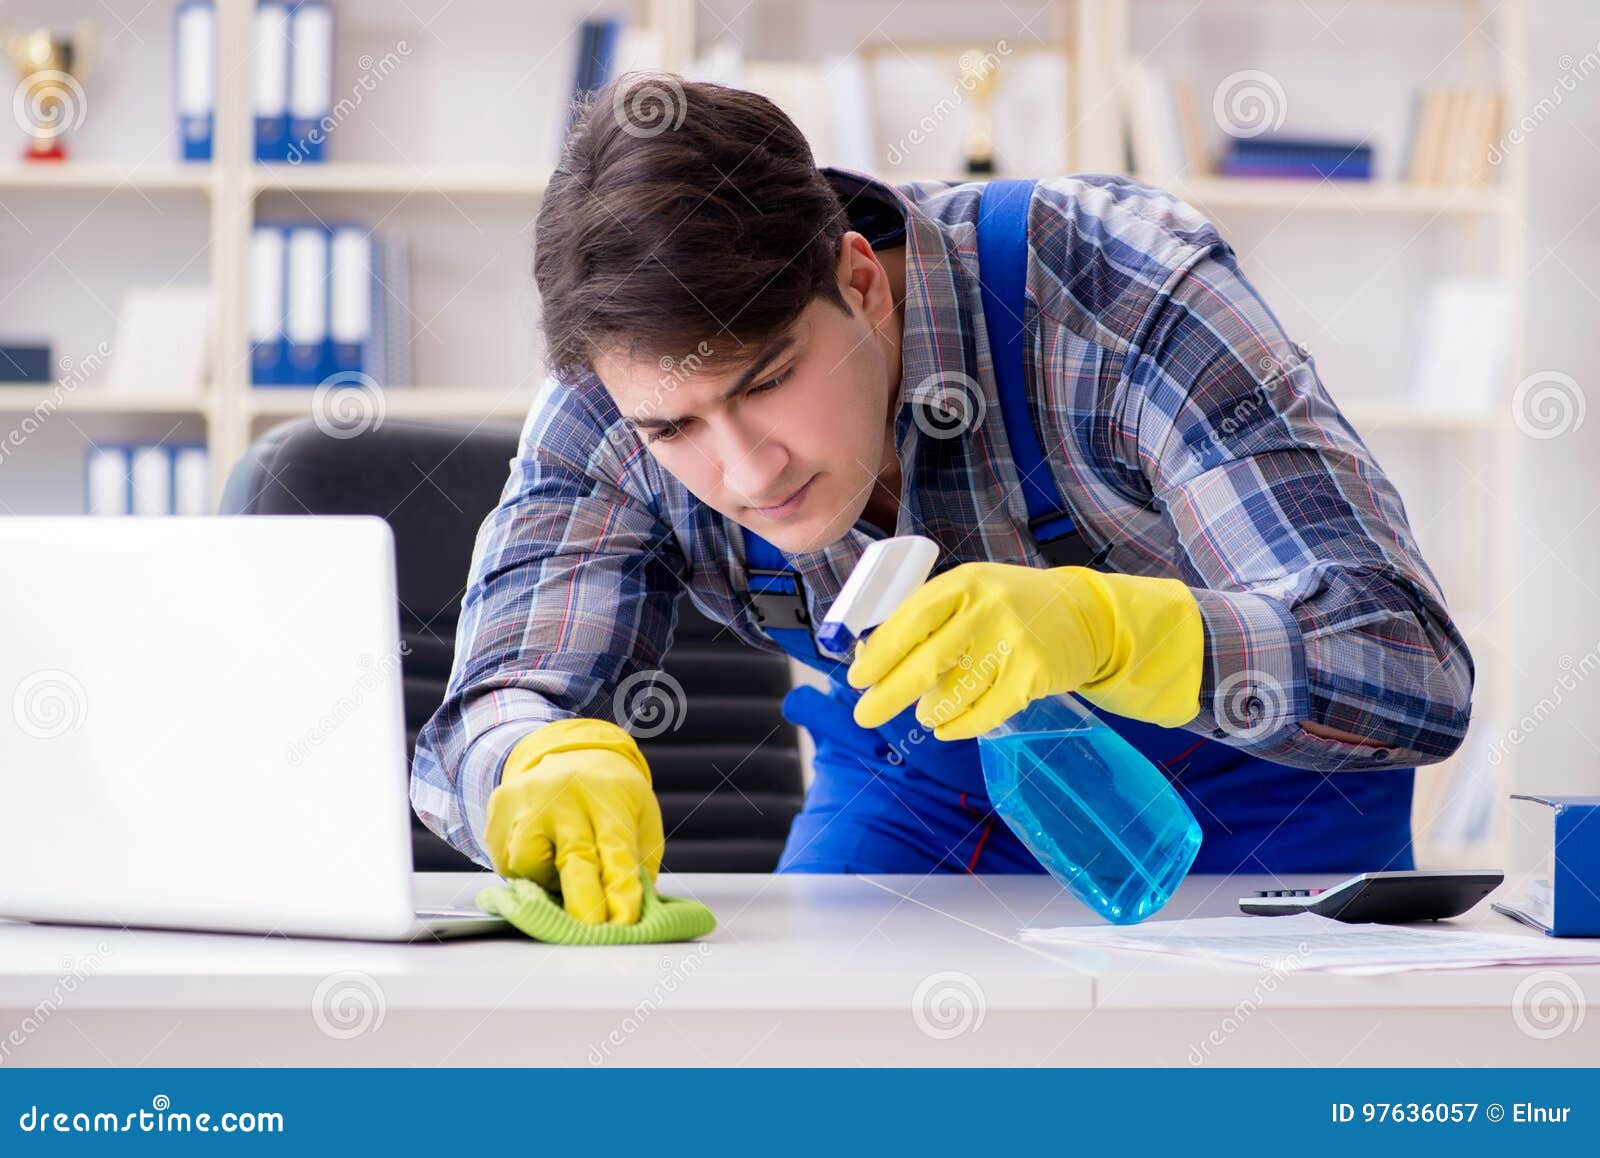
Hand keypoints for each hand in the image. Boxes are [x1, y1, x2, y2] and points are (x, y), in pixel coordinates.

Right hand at [484, 717, 664, 924]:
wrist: (568, 751)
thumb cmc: (610, 795)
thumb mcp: (639, 817)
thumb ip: (637, 864)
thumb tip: (629, 914)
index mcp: (608, 798)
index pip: (616, 849)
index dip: (620, 889)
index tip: (623, 921)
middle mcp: (566, 796)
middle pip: (572, 857)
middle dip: (581, 901)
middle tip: (589, 932)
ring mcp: (527, 801)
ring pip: (527, 865)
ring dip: (545, 881)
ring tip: (559, 863)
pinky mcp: (498, 810)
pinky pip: (506, 860)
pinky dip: (525, 870)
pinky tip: (539, 850)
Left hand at [846, 562, 1203, 740]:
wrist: (1087, 614)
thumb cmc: (1011, 606)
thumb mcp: (970, 595)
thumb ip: (928, 621)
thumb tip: (873, 662)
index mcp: (963, 583)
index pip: (909, 621)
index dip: (878, 654)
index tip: (856, 678)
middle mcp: (987, 608)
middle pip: (925, 662)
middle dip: (887, 694)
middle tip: (865, 716)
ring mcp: (1013, 642)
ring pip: (953, 692)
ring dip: (929, 710)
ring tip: (923, 714)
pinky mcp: (1033, 675)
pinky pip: (985, 713)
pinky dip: (959, 725)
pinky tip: (946, 728)